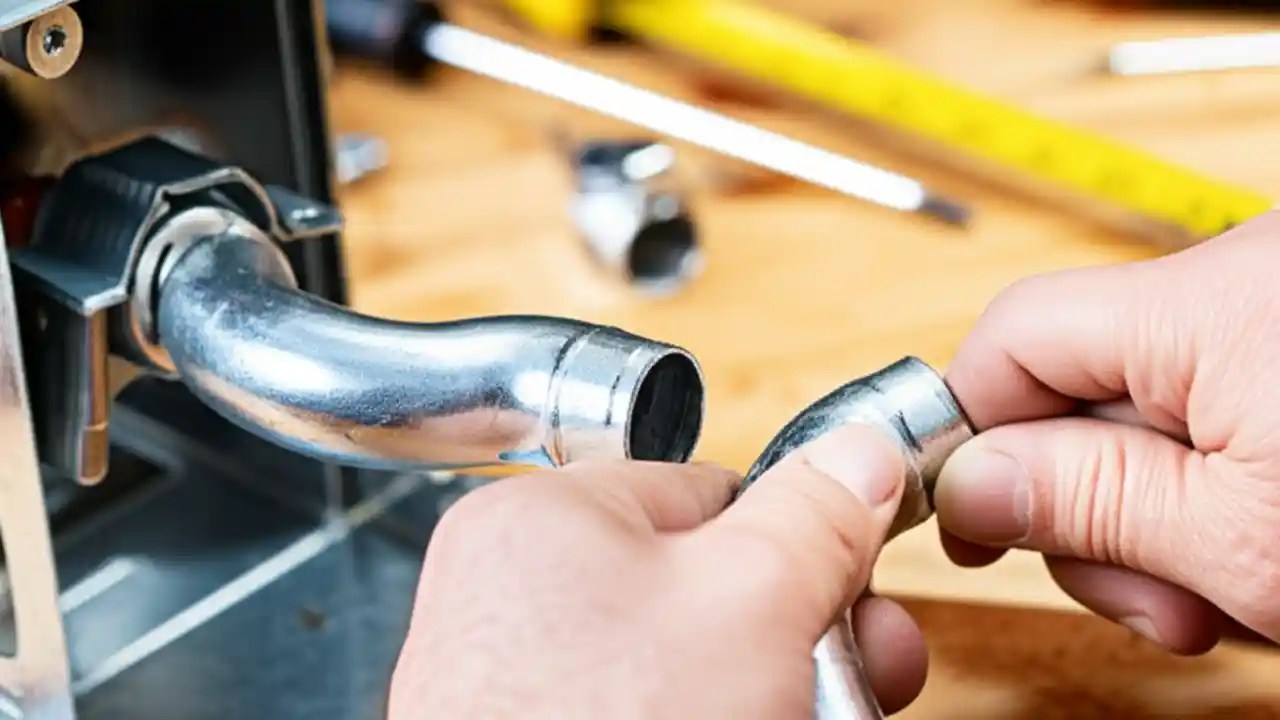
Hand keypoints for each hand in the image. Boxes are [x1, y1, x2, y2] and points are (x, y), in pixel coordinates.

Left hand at [388, 425, 926, 718]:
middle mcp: (519, 600)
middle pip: (706, 588)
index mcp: (541, 519)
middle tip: (866, 679)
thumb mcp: (751, 603)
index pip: (706, 491)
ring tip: (816, 719)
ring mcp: (527, 687)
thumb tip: (858, 456)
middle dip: (803, 634)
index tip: (856, 589)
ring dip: (776, 691)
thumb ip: (813, 517)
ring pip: (693, 667)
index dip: (796, 542)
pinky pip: (657, 712)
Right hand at [937, 211, 1279, 652]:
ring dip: (1162, 522)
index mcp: (1213, 301)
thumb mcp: (1242, 542)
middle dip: (1093, 509)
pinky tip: (1263, 563)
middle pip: (1082, 387)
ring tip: (1227, 600)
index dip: (971, 431)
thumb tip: (968, 482)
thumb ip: (1087, 502)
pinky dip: (1223, 496)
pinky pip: (1220, 418)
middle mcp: (1245, 279)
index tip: (969, 517)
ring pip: (1152, 418)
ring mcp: (1276, 315)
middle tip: (1148, 599)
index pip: (1017, 335)